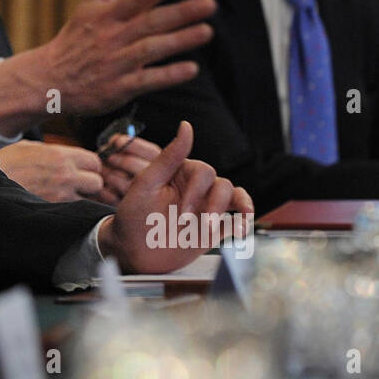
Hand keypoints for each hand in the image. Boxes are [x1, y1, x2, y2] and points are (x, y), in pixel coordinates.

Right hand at [0, 0, 214, 134]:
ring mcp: (115, 64)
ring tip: (207, 32)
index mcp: (106, 14)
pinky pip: (146, 81)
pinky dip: (168, 76)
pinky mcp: (118, 88)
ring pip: (151, 50)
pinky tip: (191, 69)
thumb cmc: (76, 37)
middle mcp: (112, 37)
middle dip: (181, 13)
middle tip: (210, 4)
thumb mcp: (90, 1)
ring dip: (180, 41)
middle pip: (150, 22)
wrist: (49, 79)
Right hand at [0, 140, 103, 201]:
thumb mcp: (32, 147)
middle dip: (90, 184)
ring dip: (82, 198)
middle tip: (80, 184)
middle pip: (97, 182)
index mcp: (61, 155)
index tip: (84, 169)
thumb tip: (67, 153)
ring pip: (88, 200)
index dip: (91, 167)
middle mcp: (66, 175)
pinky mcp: (55, 210)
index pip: (95, 161)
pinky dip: (71, 209)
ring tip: (68, 195)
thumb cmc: (8, 163)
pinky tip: (60, 204)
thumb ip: (54, 150)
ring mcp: (62, 195)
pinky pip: (74, 211)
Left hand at [99, 121, 253, 273]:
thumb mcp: (146, 184)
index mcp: (182, 173)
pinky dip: (244, 221)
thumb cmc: (134, 215)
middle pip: (222, 186)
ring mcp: (207, 207)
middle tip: (193, 225)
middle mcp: (197, 188)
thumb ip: (168, 156)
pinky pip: (239, 218)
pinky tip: (241, 228)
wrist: (134, 252)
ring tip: (214, 228)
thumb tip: (186, 126)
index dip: (196, 191)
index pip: (204, 171)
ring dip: (232, 211)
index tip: (181, 212)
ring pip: (235, 198)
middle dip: (212, 206)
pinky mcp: (216, 227)